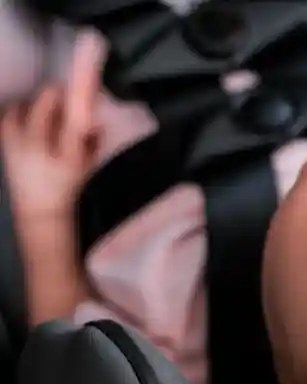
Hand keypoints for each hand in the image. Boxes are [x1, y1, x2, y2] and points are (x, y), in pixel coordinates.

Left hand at [1, 31, 102, 226]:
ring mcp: (16, 142)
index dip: (83, 79)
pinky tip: (27, 133)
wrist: (40, 208)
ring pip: (28, 103)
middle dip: (59, 99)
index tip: (91, 48)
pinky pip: (11, 111)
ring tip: (43, 130)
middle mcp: (40, 145)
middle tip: (63, 117)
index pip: (78, 109)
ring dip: (37, 109)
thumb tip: (93, 109)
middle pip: (50, 97)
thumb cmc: (70, 183)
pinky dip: (19, 116)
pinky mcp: (2, 140)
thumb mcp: (89, 162)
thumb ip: (93, 134)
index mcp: (70, 153)